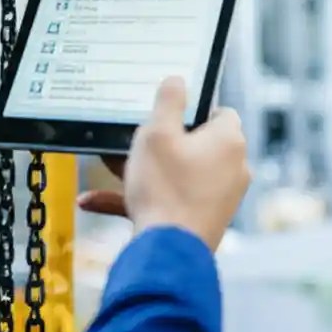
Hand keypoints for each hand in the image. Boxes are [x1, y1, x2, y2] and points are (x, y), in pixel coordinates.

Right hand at [78, 77, 250, 251]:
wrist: (167, 252)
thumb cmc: (165, 188)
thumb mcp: (157, 133)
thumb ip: (168, 101)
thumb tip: (177, 79)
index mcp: (229, 140)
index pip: (218, 111)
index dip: (191, 109)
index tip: (165, 115)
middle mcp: (234, 168)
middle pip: (196, 143)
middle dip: (160, 143)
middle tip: (132, 143)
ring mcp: (221, 197)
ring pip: (178, 173)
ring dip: (145, 171)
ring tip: (109, 169)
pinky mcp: (205, 220)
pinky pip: (171, 199)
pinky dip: (143, 198)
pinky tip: (97, 201)